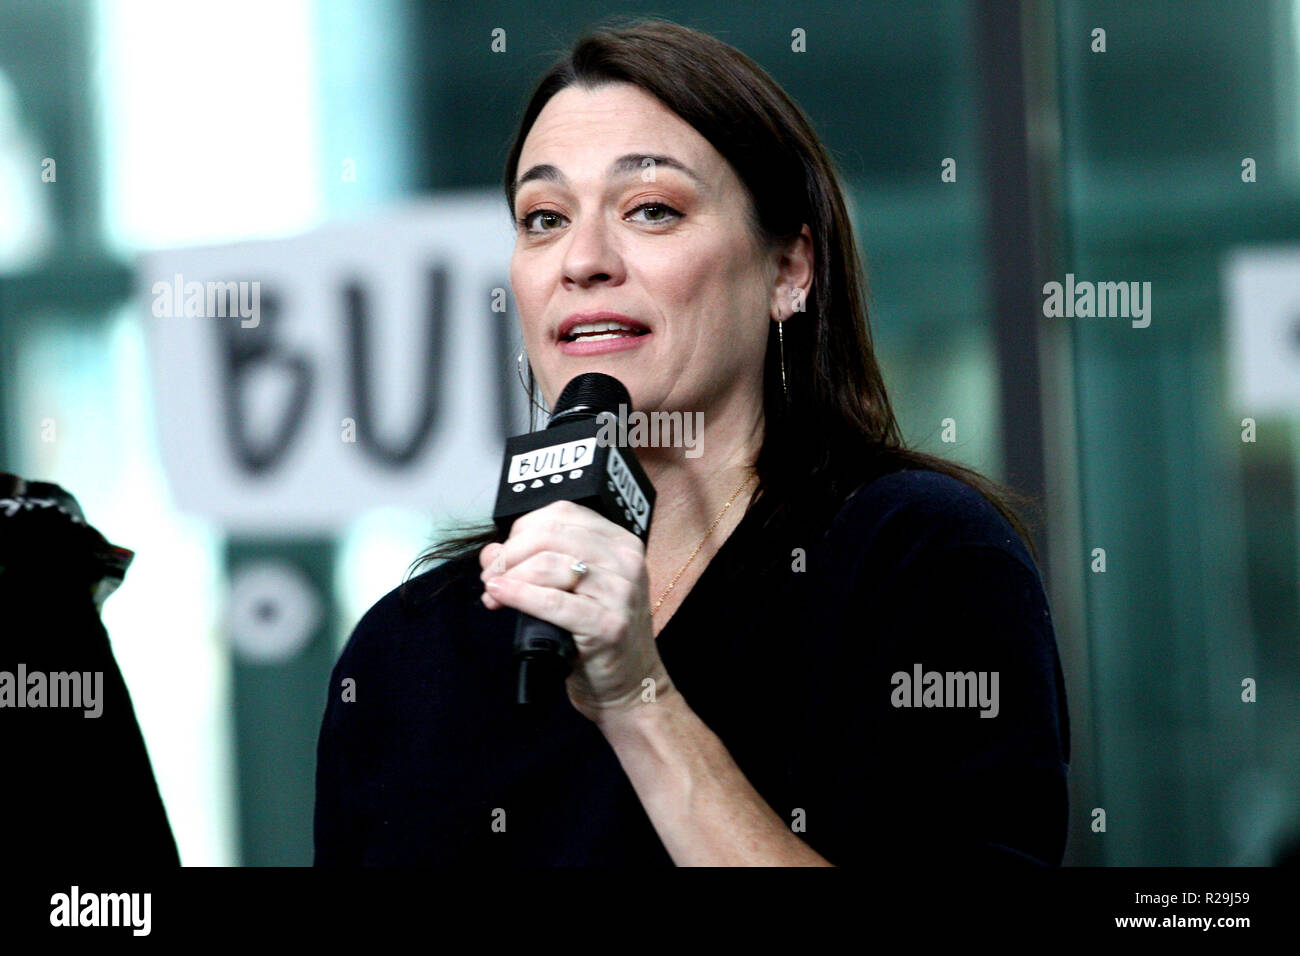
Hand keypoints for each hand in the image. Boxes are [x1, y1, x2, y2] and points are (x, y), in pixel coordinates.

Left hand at [478, 500, 671, 723]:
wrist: (629, 686)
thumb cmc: (595, 636)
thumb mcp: (572, 590)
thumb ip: (536, 563)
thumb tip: (490, 552)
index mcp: (620, 542)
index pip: (561, 514)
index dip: (521, 531)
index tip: (502, 556)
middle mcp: (626, 561)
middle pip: (549, 536)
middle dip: (509, 554)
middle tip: (490, 577)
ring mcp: (621, 592)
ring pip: (548, 565)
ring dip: (510, 577)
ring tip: (492, 594)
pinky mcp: (609, 625)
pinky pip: (553, 602)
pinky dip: (519, 596)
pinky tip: (499, 597)